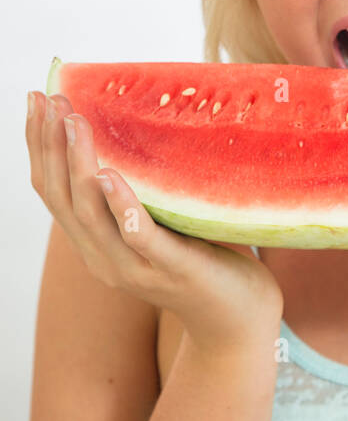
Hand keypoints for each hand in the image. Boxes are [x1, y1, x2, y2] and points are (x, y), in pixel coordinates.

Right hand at [26, 91, 282, 355]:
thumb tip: (131, 129)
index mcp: (96, 244)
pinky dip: (120, 205)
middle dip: (50, 145)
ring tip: (75, 121)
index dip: (40, 146)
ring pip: (91, 214)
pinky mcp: (172, 269)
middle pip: (62, 198)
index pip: (53, 191)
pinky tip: (108, 175)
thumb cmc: (203, 261)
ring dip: (79, 163)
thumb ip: (138, 192)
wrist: (238, 321)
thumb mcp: (160, 222)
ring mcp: (136, 266)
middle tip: (48, 99)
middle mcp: (104, 257)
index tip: (37, 99)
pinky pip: (138, 236)